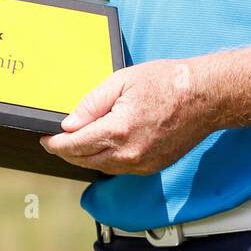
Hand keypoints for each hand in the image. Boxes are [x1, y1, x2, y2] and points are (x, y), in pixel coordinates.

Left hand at [40, 59, 216, 175]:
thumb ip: (92, 104)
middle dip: (67, 152)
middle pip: (84, 161)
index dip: (56, 144)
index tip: (45, 139)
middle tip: (56, 141)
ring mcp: (142, 164)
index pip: (75, 145)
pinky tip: (103, 147)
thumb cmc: (167, 83)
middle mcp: (129, 154)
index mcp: (118, 130)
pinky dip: (106, 160)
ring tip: (76, 143)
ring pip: (101, 168)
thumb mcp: (122, 81)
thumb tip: (69, 124)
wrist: (205, 97)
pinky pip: (119, 169)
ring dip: (85, 158)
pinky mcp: (152, 167)